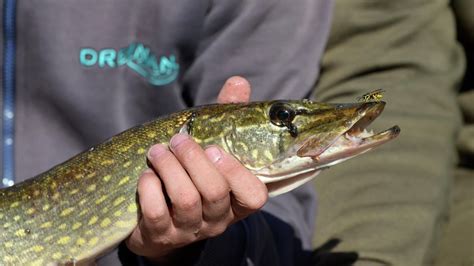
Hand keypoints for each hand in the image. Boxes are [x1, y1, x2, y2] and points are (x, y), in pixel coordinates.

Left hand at [125, 76, 267, 260]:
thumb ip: (226, 119)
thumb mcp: (210, 150)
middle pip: (214, 192)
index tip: (215, 149)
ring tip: (157, 150)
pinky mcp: (160, 236)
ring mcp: (189, 230)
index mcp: (236, 200)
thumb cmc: (191, 177)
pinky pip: (156, 213)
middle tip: (178, 140)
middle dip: (193, 159)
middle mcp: (218, 219)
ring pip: (186, 200)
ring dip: (169, 168)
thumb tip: (238, 83)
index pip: (254, 196)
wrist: (160, 222)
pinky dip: (149, 189)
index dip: (236, 172)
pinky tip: (146, 175)